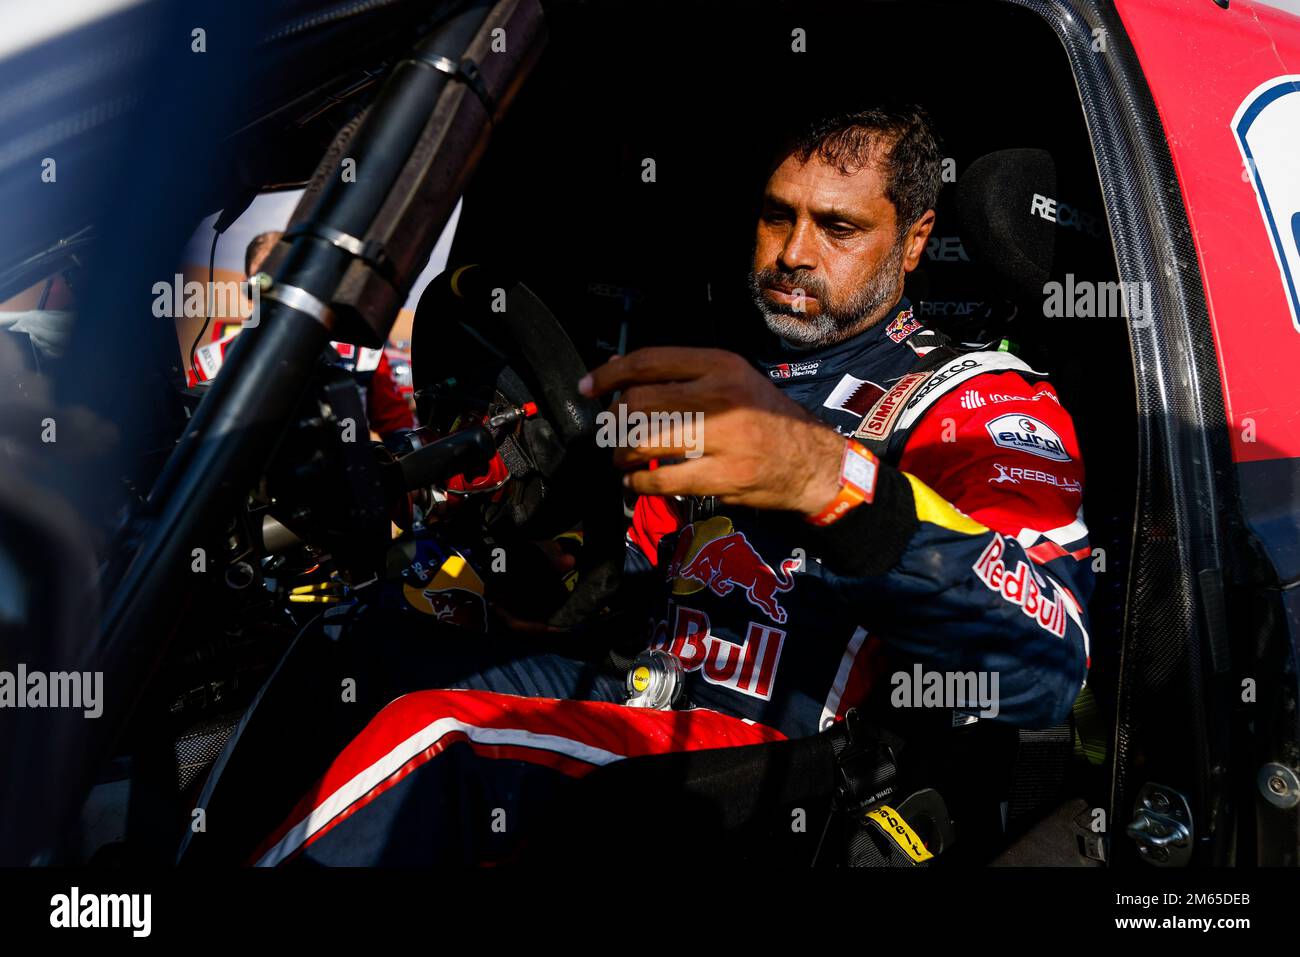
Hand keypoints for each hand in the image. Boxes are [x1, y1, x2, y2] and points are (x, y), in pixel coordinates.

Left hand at [578, 347, 845, 516]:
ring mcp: (724, 437)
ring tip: (621, 458)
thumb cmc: (765, 418)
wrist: (812, 461)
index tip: (588, 387)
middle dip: (614, 420)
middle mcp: (721, 395)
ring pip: (645, 440)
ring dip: (621, 453)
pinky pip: (661, 478)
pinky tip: (636, 480)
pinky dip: (638, 482)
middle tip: (612, 432)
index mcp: (720, 365)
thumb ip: (680, 375)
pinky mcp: (724, 475)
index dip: (609, 374)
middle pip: (639, 401)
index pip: (649, 361)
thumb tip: (619, 372)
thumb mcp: (732, 380)